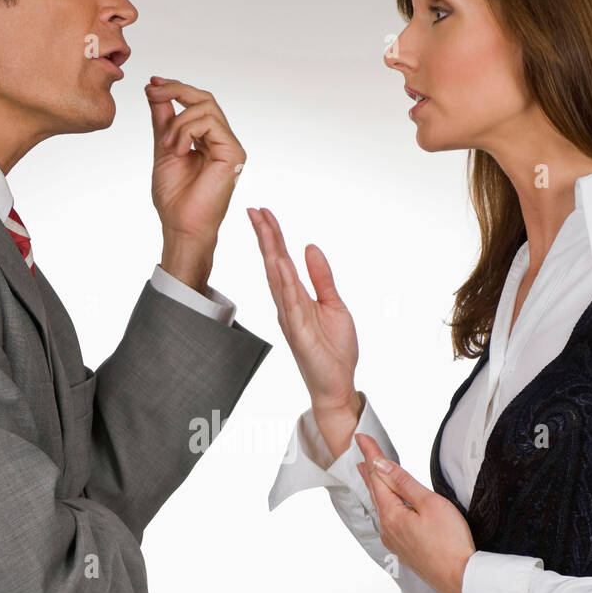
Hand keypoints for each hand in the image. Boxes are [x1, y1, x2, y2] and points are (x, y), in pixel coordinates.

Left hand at [145, 77, 245, 286]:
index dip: (175, 88)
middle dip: (176, 90)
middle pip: (205, 98)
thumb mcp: (163, 147)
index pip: (197, 103)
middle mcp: (222, 140)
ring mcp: (230, 146)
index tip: (152, 83)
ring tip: (167, 145)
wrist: (180, 224)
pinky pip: (210, 124)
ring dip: (178, 122)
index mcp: (207, 139)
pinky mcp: (234, 153)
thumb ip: (163, 119)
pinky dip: (187, 132)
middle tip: (153, 91)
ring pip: (206, 108)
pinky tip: (179, 150)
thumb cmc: (174, 196)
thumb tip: (154, 90)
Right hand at [247, 206, 358, 412]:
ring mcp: (291, 318)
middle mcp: (288, 305)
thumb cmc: (334, 349)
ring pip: (277, 278)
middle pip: (273, 264)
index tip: (264, 213)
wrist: (337, 383)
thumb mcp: (333, 304)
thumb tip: (310, 248)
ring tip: (264, 227)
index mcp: (296, 297)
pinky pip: (290, 303)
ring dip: (271, 252)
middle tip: (254, 210)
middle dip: (265, 236)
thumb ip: (322, 278)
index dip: (273, 236)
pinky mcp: (298, 333)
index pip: (281, 260)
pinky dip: (285, 282)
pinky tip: (281, 263)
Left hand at [354, 433, 474, 592]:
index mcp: (391, 515)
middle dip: (370, 470)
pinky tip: (389, 504)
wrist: (459, 579)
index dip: (370, 454)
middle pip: (376, 492)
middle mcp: (387, 529)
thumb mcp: (430, 504)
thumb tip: (381, 466)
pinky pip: (389, 520)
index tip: (360, 437)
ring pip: (382, 507)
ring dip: (377, 487)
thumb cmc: (450, 542)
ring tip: (372, 474)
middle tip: (362, 452)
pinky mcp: (404, 550)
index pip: (377, 476)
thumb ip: (404, 483)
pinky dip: (386, 504)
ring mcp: (394, 541)